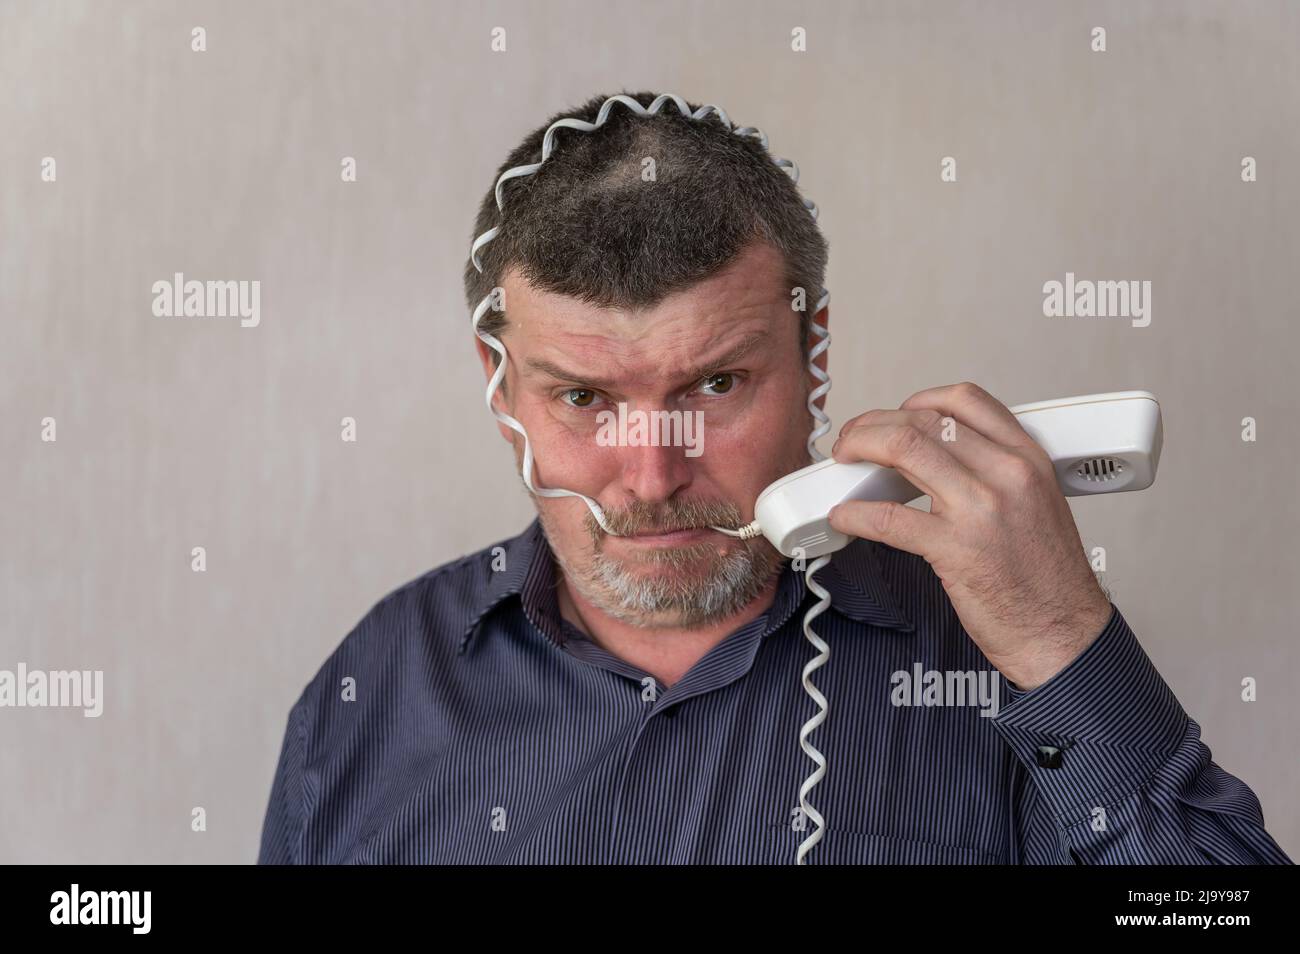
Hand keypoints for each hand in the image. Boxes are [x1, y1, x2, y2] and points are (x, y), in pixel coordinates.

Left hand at [826, 382, 1112, 689]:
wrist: (1063, 632)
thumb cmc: (1047, 577)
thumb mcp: (1036, 502)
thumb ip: (994, 472)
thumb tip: (933, 457)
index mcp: (1027, 458)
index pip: (964, 400)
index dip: (917, 400)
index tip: (895, 415)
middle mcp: (1006, 474)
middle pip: (923, 420)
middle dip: (874, 424)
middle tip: (853, 440)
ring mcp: (981, 509)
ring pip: (903, 449)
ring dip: (859, 449)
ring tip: (844, 462)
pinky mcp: (956, 549)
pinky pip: (888, 518)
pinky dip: (854, 513)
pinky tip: (843, 516)